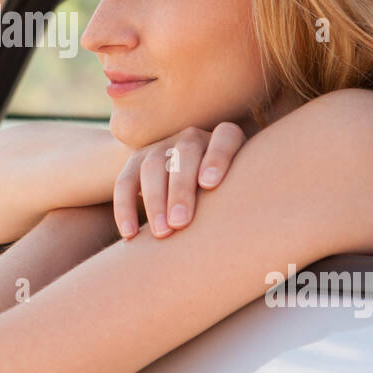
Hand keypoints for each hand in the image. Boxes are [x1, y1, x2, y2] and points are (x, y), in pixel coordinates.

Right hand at [112, 122, 246, 239]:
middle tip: (181, 223)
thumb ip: (245, 200)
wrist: (188, 183)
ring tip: (162, 233)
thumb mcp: (238, 192)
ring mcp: (162, 147)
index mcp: (223, 140)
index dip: (218, 157)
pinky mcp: (136, 161)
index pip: (225, 137)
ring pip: (154, 166)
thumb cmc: (226, 197)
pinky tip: (131, 234)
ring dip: (156, 201)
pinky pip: (125, 182)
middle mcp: (192, 138)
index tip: (210, 185)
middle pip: (186, 153)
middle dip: (181, 189)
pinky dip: (125, 208)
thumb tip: (248, 236)